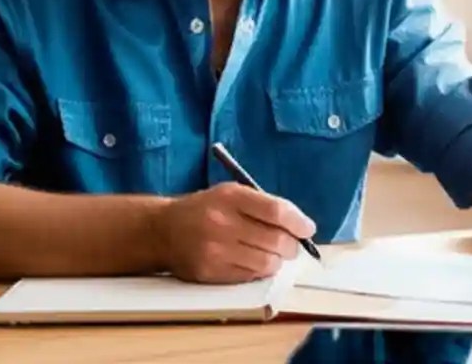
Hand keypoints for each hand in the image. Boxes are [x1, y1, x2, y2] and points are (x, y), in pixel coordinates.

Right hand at [152, 182, 316, 283]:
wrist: (163, 230)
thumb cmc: (206, 209)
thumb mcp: (231, 194)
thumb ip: (264, 205)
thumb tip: (301, 226)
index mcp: (230, 197)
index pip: (275, 211)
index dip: (298, 222)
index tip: (308, 229)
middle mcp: (221, 222)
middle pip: (275, 240)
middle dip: (291, 246)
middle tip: (291, 246)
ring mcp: (215, 250)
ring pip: (266, 262)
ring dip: (277, 261)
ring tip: (272, 255)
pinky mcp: (210, 272)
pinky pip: (250, 276)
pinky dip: (259, 271)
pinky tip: (253, 262)